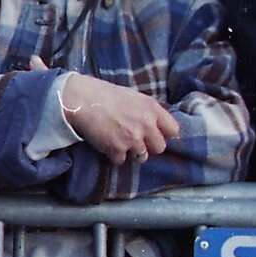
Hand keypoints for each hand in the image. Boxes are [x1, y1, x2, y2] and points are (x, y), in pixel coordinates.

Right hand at [59, 73, 178, 164]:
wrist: (82, 100)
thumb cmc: (107, 95)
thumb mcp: (135, 98)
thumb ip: (149, 112)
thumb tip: (158, 127)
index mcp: (153, 109)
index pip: (173, 130)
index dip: (164, 134)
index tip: (155, 134)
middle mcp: (146, 125)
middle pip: (160, 148)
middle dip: (149, 146)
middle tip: (136, 140)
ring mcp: (132, 138)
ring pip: (142, 157)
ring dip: (132, 153)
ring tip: (120, 142)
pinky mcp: (117, 149)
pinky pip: (121, 161)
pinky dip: (114, 156)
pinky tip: (107, 144)